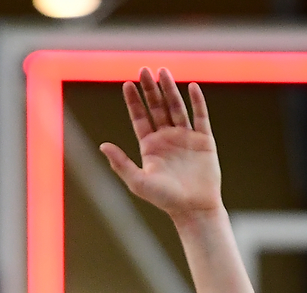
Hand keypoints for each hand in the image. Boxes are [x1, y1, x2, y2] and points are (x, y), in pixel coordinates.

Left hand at [99, 68, 222, 221]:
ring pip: (176, 107)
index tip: (127, 84)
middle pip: (157, 108)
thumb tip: (102, 145)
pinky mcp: (204, 140)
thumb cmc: (165, 199)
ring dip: (170, 89)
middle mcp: (167, 138)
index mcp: (150, 146)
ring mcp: (186, 137)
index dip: (133, 101)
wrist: (194, 208)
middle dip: (150, 89)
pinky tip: (192, 87)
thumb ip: (120, 163)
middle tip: (144, 70)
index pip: (139, 118)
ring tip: (163, 71)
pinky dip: (197, 102)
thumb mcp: (138, 182)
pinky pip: (200, 116)